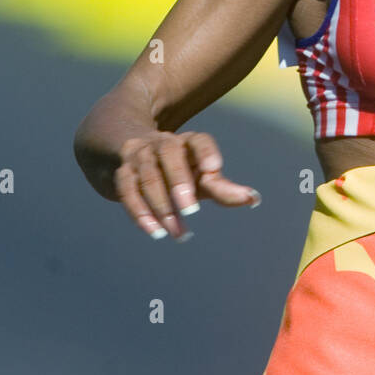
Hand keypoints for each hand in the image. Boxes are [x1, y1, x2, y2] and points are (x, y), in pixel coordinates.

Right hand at [113, 130, 259, 240]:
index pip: (198, 140)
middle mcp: (161, 144)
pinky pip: (127, 191)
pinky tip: (155, 232)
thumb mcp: (198, 177)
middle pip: (169, 154)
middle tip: (191, 211)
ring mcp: (138, 157)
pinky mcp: (120, 173)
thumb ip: (222, 188)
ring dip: (163, 207)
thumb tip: (254, 199)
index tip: (214, 168)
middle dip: (179, 181)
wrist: (125, 153)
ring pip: (148, 177)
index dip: (206, 151)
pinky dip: (140, 213)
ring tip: (179, 233)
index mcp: (186, 142)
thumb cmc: (175, 169)